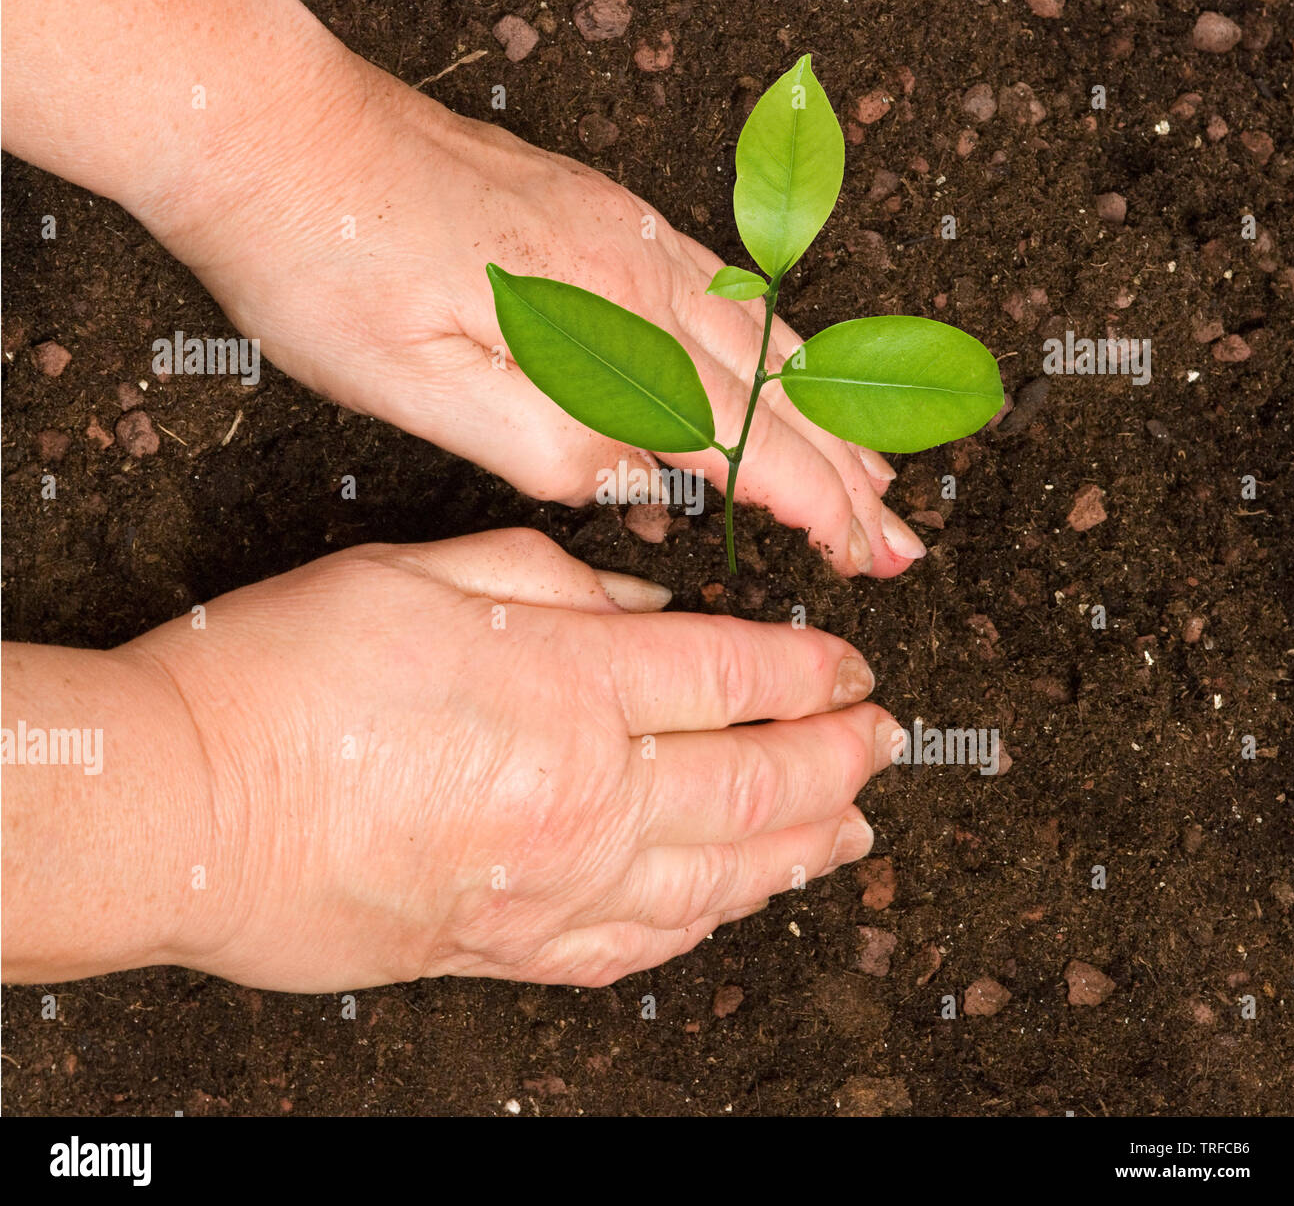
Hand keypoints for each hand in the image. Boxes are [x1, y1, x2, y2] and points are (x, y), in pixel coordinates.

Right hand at [125, 529, 898, 990]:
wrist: (180, 805)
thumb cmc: (285, 674)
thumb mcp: (427, 572)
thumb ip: (558, 582)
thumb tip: (647, 605)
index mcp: (566, 685)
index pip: (736, 675)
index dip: (812, 670)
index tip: (852, 666)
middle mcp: (583, 796)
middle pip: (759, 782)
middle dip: (840, 758)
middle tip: (885, 741)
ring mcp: (553, 887)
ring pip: (725, 876)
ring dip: (805, 848)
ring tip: (852, 827)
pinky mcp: (508, 949)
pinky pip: (644, 944)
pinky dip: (713, 918)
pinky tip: (743, 899)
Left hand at [152, 58, 925, 578]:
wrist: (275, 131)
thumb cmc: (326, 261)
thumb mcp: (421, 388)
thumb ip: (546, 443)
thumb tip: (633, 481)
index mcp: (597, 322)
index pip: (737, 431)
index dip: (810, 500)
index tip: (862, 552)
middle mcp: (630, 267)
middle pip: (772, 383)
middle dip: (845, 467)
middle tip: (898, 531)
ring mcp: (618, 230)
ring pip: (757, 330)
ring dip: (822, 407)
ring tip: (873, 463)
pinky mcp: (594, 211)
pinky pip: (715, 283)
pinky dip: (769, 341)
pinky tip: (785, 364)